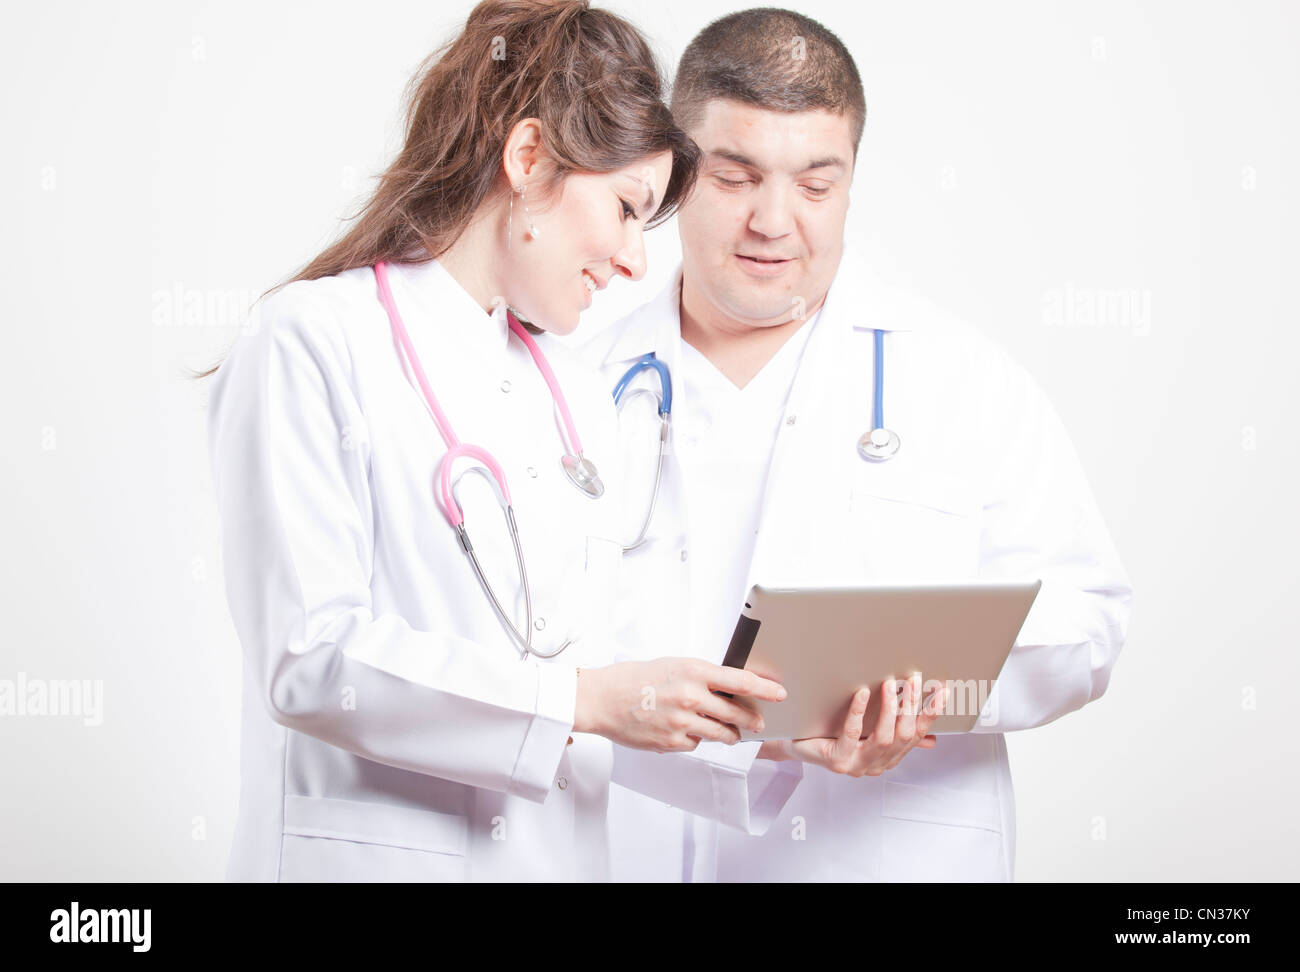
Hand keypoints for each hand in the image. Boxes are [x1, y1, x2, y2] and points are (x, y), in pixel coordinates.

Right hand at [573, 658, 786, 752]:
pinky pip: (697, 744)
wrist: (602, 699)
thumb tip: (730, 689)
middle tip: (758, 722)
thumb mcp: (674, 665)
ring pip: (722, 735)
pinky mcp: (672, 743)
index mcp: (693, 671)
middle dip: (752, 720)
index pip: (741, 681)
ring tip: (730, 732)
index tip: (779, 693)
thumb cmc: (635, 679)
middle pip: (737, 714)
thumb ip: (702, 677)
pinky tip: (685, 730)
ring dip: (729, 734)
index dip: (765, 689)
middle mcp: (691, 697)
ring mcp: (682, 722)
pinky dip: (696, 739)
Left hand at [759, 674, 945, 776]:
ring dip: (890, 709)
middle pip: (903, 735)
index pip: (916, 734)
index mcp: (889, 757)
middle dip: (911, 705)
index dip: (930, 712)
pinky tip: (862, 694)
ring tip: (890, 683)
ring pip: (884, 738)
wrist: (797, 746)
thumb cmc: (832, 735)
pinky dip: (859, 713)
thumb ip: (896, 734)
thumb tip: (931, 738)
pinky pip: (852, 735)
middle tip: (913, 678)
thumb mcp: (868, 732)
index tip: (941, 689)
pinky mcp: (838, 761)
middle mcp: (877, 764)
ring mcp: (857, 765)